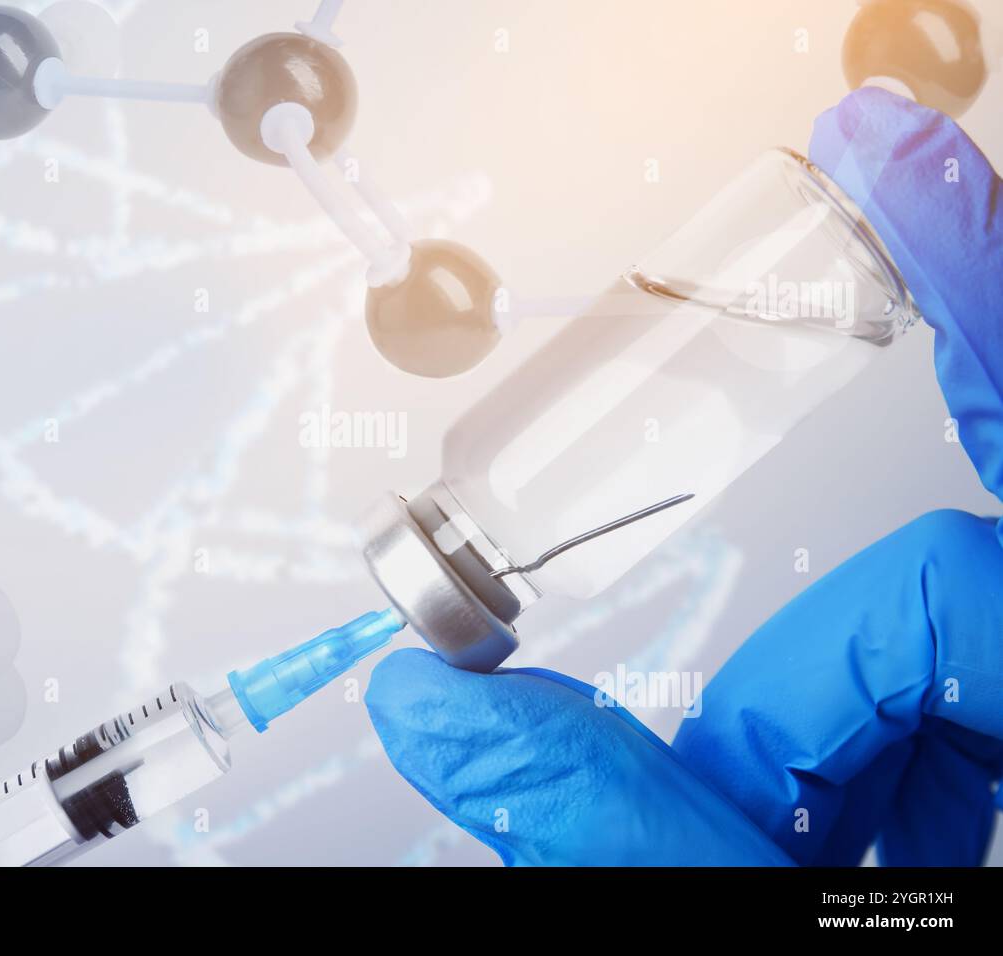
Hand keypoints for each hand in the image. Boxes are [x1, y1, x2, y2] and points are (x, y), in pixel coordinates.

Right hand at [366, 88, 1002, 865]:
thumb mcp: (782, 928)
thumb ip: (616, 828)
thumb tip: (440, 713)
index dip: (958, 271)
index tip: (884, 147)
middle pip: (938, 589)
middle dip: (808, 692)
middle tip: (750, 812)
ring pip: (924, 660)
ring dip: (812, 753)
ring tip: (780, 859)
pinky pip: (931, 714)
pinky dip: (841, 767)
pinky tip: (810, 842)